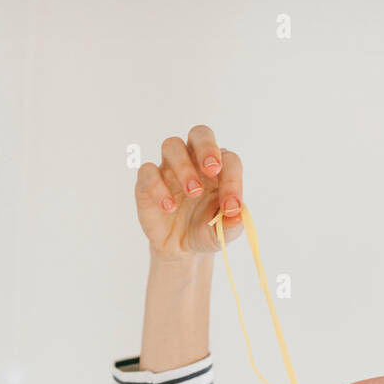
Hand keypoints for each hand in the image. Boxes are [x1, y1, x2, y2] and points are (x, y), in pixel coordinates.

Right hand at [135, 124, 243, 259]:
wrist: (180, 249)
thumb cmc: (204, 231)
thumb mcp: (222, 233)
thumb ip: (231, 224)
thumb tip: (237, 216)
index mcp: (218, 169)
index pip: (229, 160)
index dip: (232, 180)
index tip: (231, 206)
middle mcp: (193, 161)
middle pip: (200, 134)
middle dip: (207, 148)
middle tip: (212, 169)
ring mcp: (169, 168)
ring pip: (172, 146)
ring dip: (183, 166)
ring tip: (193, 192)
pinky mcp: (147, 181)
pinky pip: (148, 171)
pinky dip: (158, 187)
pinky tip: (169, 206)